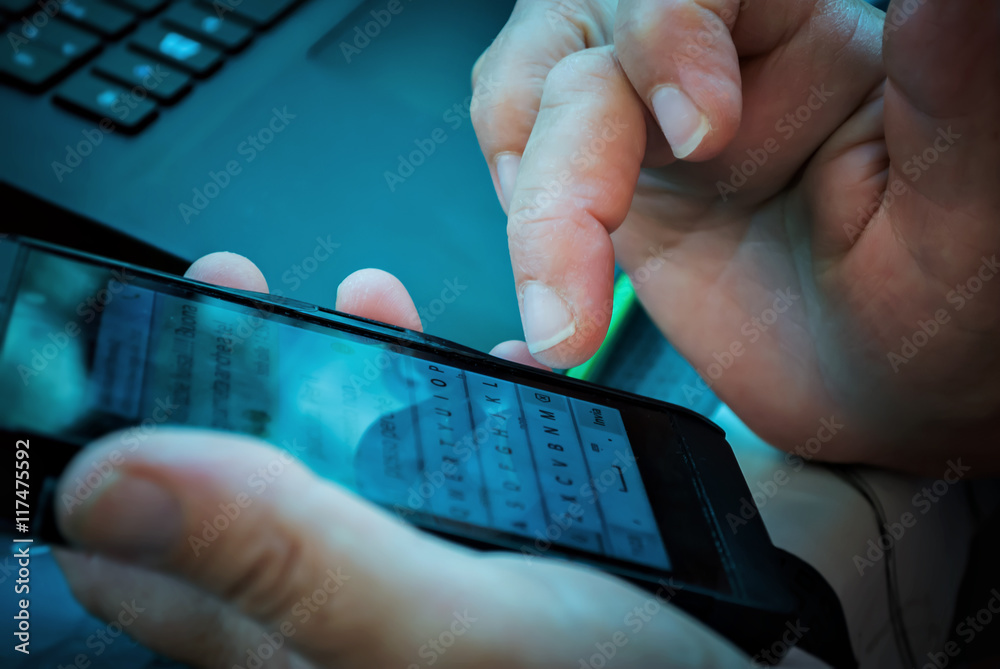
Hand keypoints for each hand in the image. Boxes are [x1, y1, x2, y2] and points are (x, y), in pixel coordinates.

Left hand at [53, 252, 746, 668]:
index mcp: (294, 637)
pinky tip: (474, 352)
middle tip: (231, 292)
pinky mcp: (476, 528)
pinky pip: (433, 445)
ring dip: (341, 364)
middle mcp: (339, 604)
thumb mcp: (438, 620)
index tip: (131, 351)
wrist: (753, 662)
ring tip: (364, 298)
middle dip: (235, 378)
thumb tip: (107, 485)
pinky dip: (442, 384)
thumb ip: (284, 556)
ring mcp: (412, 559)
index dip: (124, 450)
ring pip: (343, 448)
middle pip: (242, 483)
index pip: (147, 555)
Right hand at [472, 0, 999, 472]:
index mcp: (811, 39)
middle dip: (576, 140)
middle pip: (591, 29)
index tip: (699, 135)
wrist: (872, 404)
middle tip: (602, 234)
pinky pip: (519, 153)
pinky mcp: (603, 180)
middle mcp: (719, 61)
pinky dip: (520, 219)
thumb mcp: (964, 213)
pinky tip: (555, 286)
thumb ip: (953, 83)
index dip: (670, 30)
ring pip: (532, 85)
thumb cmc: (937, 315)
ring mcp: (647, 122)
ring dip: (535, 195)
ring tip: (563, 305)